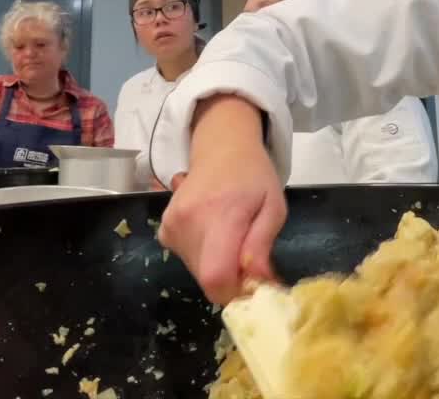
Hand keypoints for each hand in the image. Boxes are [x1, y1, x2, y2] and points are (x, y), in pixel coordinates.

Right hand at [158, 95, 285, 305]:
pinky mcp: (165, 229)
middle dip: (232, 279)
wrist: (221, 148)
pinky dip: (204, 257)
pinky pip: (187, 259)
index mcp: (220, 215)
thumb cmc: (253, 176)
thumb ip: (262, 246)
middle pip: (208, 280)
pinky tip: (215, 232)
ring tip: (232, 237)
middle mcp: (188, 223)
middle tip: (249, 256)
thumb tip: (258, 283)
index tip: (254, 283)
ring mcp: (171, 226)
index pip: (215, 277)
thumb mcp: (274, 207)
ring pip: (198, 273)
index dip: (235, 291)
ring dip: (219, 267)